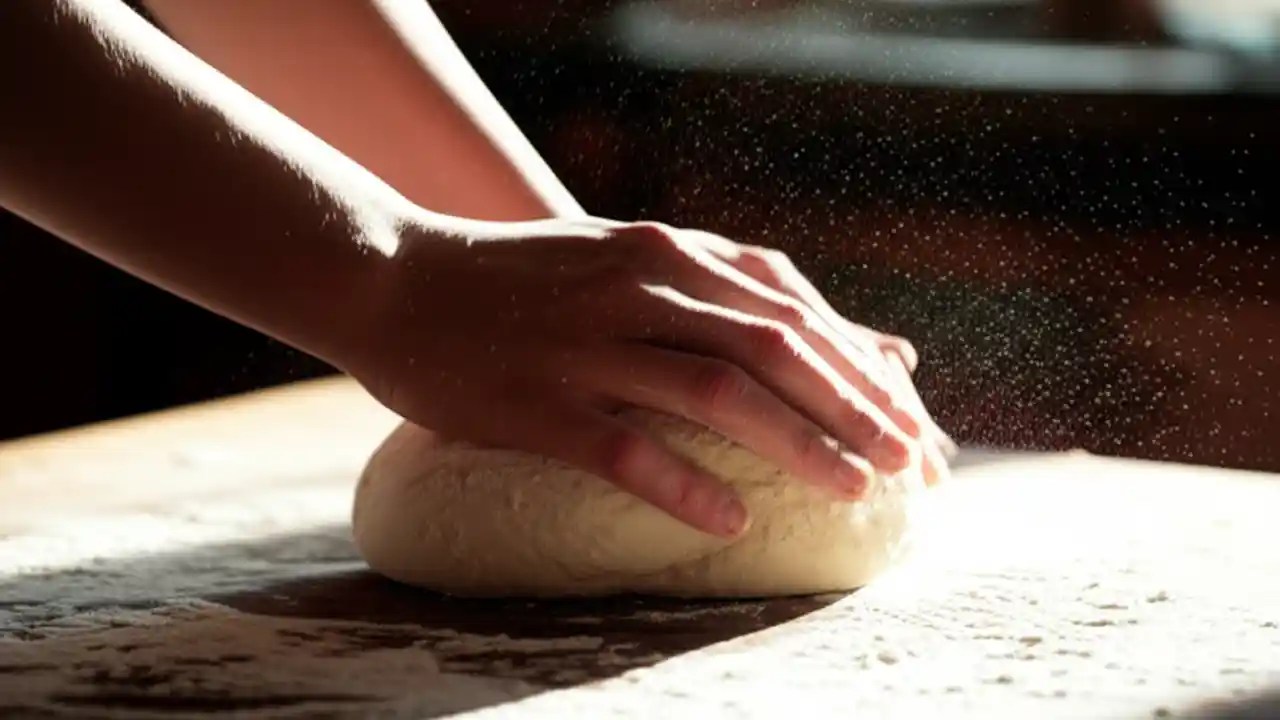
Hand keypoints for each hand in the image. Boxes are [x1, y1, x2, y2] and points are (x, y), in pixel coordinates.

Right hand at [345, 216, 930, 537]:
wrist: (396, 277)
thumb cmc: (529, 281)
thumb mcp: (634, 261)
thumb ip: (734, 290)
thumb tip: (851, 338)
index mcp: (669, 252)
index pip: (796, 311)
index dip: (865, 371)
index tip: (915, 426)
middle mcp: (640, 286)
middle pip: (775, 347)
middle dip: (854, 408)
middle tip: (910, 465)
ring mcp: (588, 342)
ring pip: (716, 392)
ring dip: (796, 444)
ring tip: (852, 492)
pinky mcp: (537, 400)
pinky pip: (624, 447)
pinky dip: (684, 484)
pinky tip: (732, 523)